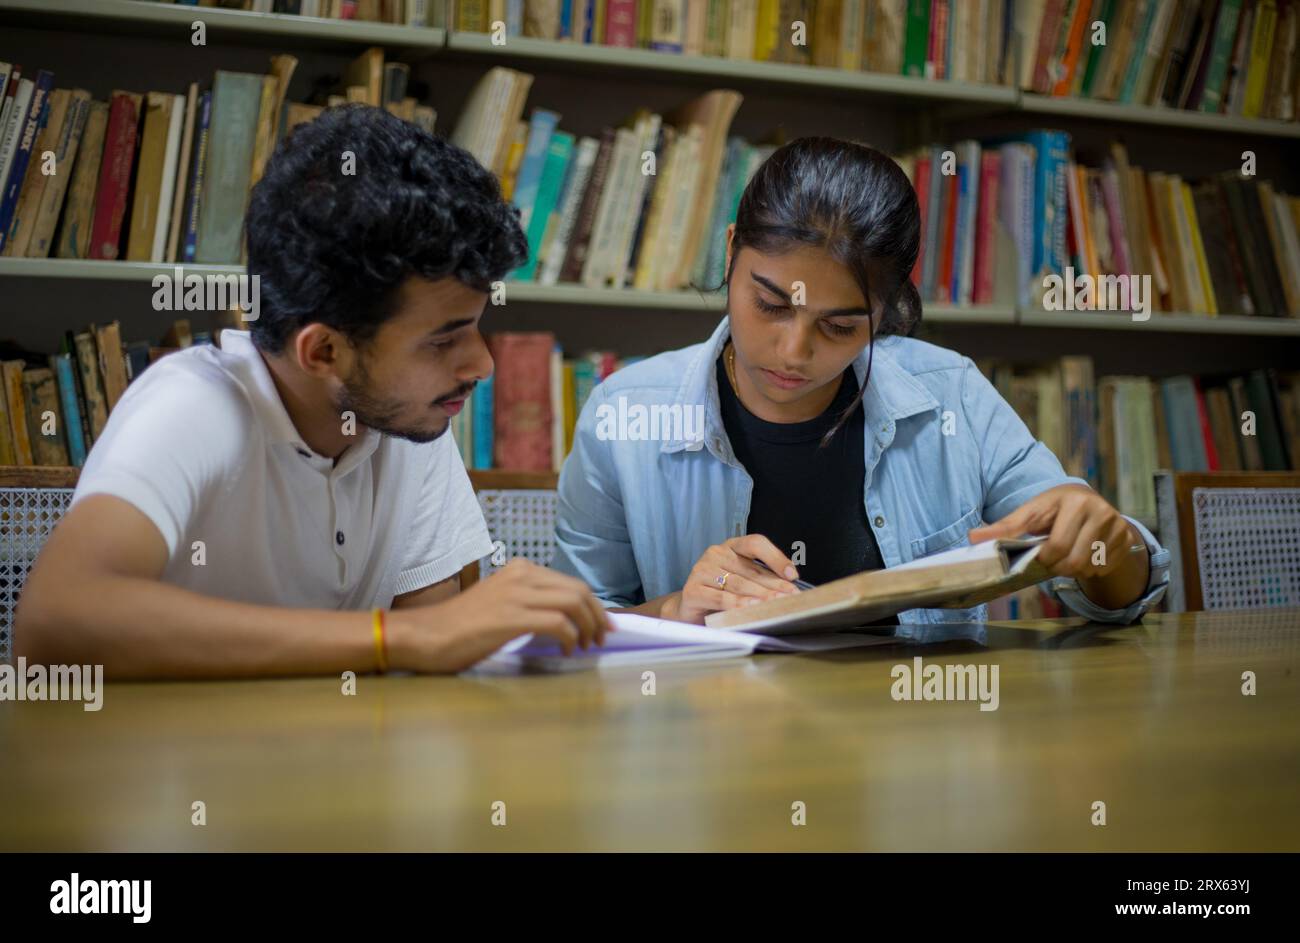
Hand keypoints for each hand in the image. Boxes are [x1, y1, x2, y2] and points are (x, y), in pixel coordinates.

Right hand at [387, 559, 611, 672]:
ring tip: (588, 647)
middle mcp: (520, 575)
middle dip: (597, 615)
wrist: (424, 635)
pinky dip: (571, 638)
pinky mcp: (511, 617)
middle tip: (602, 638)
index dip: (593, 605)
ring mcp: (516, 594)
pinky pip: (558, 623)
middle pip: (578, 590)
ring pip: (573, 603)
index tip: (602, 625)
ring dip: (588, 627)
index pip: (570, 583)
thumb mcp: (498, 603)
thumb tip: (562, 620)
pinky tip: (568, 651)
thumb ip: (528, 603)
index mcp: (519, 570)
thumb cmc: (458, 627)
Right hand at [666, 534, 800, 624]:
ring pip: (737, 584)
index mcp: (730, 546)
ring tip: (775, 605)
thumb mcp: (743, 580)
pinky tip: (750, 608)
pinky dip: (736, 604)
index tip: (792, 575)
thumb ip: (762, 579)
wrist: (690, 610)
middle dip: (774, 585)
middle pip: (750, 569)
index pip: (755, 543)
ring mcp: (701, 570)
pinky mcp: (692, 590)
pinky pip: (720, 598)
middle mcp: (715, 553)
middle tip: (791, 598)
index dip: (776, 557)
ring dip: (759, 596)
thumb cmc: (721, 593)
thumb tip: (791, 586)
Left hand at [968, 484, 1149, 608]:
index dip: (1045, 558)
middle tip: (1052, 560)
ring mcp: (1116, 524)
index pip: (1057, 546)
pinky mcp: (1126, 538)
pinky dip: (1091, 570)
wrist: (1087, 502)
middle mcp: (1099, 510)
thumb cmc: (1052, 510)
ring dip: (1074, 569)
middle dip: (1058, 566)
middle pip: (1074, 560)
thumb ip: (1004, 528)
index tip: (1039, 555)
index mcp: (1072, 501)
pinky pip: (1105, 568)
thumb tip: (972, 539)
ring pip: (1090, 566)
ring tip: (1067, 556)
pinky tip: (1084, 556)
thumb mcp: (1029, 513)